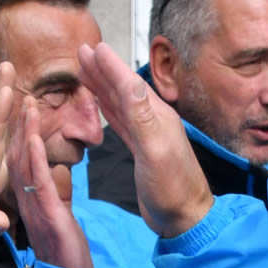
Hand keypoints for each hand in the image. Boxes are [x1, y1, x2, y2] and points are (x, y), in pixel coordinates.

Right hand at [9, 96, 92, 267]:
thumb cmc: (68, 257)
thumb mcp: (60, 221)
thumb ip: (56, 197)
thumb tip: (58, 175)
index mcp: (33, 200)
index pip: (23, 161)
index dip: (20, 133)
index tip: (20, 106)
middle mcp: (29, 200)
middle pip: (19, 156)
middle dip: (17, 125)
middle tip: (15, 93)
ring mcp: (37, 207)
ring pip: (26, 165)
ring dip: (24, 133)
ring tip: (24, 104)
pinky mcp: (49, 216)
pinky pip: (39, 183)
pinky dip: (34, 159)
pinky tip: (31, 138)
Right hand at [75, 42, 213, 238]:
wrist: (185, 219)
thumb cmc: (172, 188)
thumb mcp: (155, 150)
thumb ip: (141, 116)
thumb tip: (130, 81)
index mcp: (157, 116)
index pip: (129, 84)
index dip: (110, 66)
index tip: (92, 48)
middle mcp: (153, 120)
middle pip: (123, 89)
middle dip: (103, 70)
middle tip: (82, 52)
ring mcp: (147, 135)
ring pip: (120, 104)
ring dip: (103, 86)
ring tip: (86, 70)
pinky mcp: (141, 150)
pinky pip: (121, 123)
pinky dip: (109, 110)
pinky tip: (102, 104)